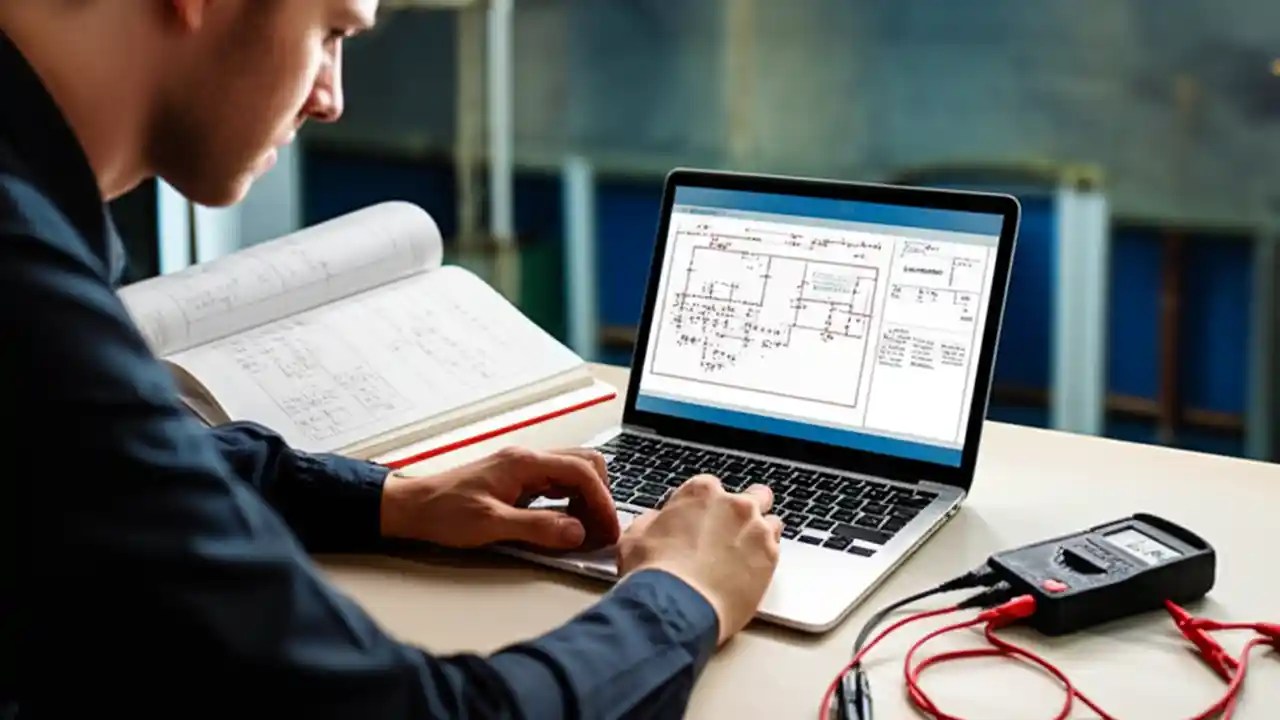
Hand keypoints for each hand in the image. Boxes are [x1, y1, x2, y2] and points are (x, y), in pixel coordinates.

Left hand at [379, 446, 619, 551]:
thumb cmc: (443, 512)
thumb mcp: (491, 525)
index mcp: (524, 463)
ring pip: (572, 473)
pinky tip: (565, 524)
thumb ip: (538, 528)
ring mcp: (522, 469)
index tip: (609, 526)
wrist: (410, 507)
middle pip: (584, 464)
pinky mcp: (517, 481)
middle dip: (600, 495)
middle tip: (602, 529)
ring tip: (587, 531)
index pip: (580, 471)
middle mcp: (527, 459)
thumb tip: (577, 532)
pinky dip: (570, 502)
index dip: (602, 499)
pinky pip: (556, 485)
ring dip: (586, 499)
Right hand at [617, 475, 781, 644]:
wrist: (676, 607)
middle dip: (746, 510)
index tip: (702, 520)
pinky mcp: (771, 559)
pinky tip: (750, 573)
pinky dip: (765, 560)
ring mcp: (757, 530)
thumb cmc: (654, 573)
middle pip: (755, 496)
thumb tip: (656, 523)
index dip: (706, 507)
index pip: (712, 487)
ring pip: (771, 523)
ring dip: (760, 535)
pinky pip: (777, 552)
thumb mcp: (636, 537)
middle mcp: (734, 505)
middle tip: (733, 530)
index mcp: (702, 492)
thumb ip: (653, 522)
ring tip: (745, 556)